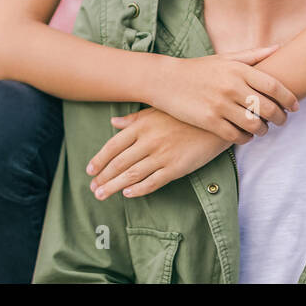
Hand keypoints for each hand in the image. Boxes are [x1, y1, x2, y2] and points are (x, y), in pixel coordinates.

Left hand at [86, 107, 229, 199]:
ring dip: (114, 187)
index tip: (89, 171)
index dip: (100, 159)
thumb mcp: (158, 110)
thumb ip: (134, 119)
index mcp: (142, 125)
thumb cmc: (185, 114)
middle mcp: (149, 140)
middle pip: (120, 163)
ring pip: (132, 174)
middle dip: (104, 177)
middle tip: (93, 189)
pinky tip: (128, 194)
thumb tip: (113, 122)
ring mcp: (162, 155)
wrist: (215, 122)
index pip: (114, 145)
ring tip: (102, 195)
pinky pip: (153, 181)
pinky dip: (138, 189)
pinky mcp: (176, 167)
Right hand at [146, 44, 300, 141]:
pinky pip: (236, 136)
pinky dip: (246, 138)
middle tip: (282, 121)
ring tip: (263, 129)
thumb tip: (280, 47)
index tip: (295, 106)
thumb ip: (253, 55)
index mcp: (239, 70)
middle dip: (280, 118)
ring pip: (254, 125)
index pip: (274, 86)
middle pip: (268, 108)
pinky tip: (246, 135)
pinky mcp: (209, 121)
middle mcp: (232, 87)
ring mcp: (220, 105)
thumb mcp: (225, 58)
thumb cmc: (199, 69)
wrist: (166, 80)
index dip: (289, 98)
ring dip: (264, 130)